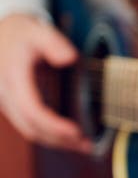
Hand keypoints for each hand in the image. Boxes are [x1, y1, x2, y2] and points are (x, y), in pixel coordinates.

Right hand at [0, 13, 90, 151]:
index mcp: (13, 78)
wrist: (3, 33)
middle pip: (31, 128)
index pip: (32, 110)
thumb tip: (69, 58)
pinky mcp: (12, 106)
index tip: (76, 132)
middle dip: (60, 140)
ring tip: (84, 145)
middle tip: (88, 145)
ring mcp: (7, 103)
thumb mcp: (38, 31)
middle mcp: (6, 95)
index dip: (53, 125)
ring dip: (56, 142)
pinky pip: (29, 126)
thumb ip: (54, 43)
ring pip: (29, 131)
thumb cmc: (22, 33)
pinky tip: (69, 137)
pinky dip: (49, 134)